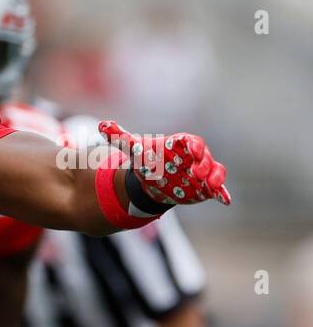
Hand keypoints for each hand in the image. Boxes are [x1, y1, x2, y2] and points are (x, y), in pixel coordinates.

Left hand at [98, 121, 229, 206]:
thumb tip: (101, 125)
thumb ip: (120, 138)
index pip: (190, 141)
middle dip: (203, 164)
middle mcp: (195, 156)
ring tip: (210, 186)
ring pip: (215, 172)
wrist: (154, 180)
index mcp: (180, 145)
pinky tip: (225, 200)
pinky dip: (222, 194)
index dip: (192, 145)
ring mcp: (202, 171)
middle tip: (196, 172)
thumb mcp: (134, 149)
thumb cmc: (148, 160)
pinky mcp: (205, 186)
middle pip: (204, 157)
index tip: (189, 149)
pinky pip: (218, 189)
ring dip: (214, 178)